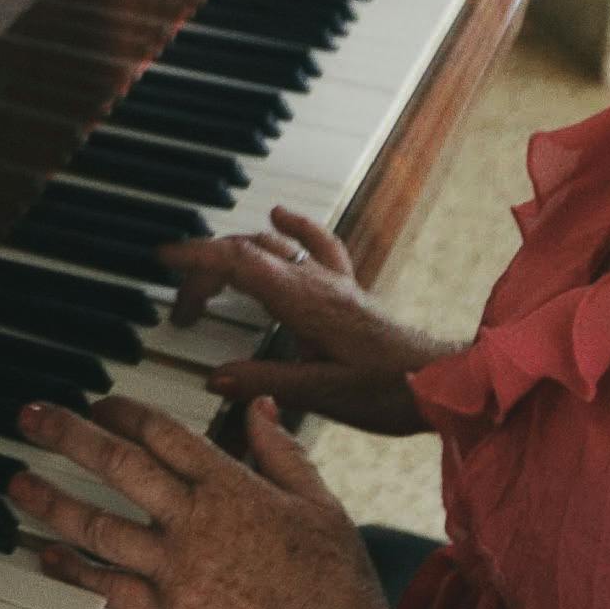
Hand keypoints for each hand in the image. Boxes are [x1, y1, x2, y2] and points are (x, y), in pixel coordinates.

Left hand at [8, 394, 399, 608]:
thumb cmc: (335, 585)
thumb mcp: (320, 504)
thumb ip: (282, 451)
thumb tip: (260, 407)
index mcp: (233, 488)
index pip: (163, 433)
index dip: (124, 412)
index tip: (98, 404)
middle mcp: (195, 523)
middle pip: (118, 465)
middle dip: (67, 435)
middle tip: (31, 417)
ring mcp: (176, 571)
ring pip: (98, 526)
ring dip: (51, 502)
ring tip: (17, 484)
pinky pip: (108, 588)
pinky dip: (73, 570)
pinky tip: (45, 556)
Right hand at [157, 210, 444, 435]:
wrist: (446, 382)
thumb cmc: (392, 390)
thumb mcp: (323, 395)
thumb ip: (266, 383)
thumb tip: (217, 377)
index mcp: (305, 302)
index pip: (238, 262)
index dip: (196, 257)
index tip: (163, 259)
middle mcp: (317, 282)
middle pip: (247, 252)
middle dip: (205, 271)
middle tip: (182, 308)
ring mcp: (333, 282)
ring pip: (274, 246)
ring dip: (235, 251)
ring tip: (207, 271)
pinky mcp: (347, 291)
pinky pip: (316, 245)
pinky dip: (292, 227)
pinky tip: (279, 213)